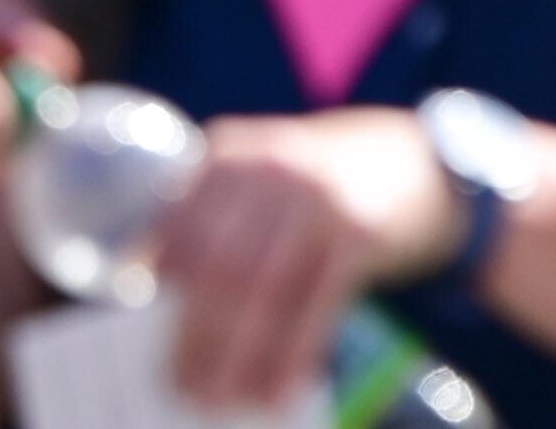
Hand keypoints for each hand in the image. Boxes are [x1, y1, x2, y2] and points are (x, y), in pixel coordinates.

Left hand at [149, 109, 457, 412]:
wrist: (422, 164)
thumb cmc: (323, 183)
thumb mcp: (265, 176)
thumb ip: (218, 216)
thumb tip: (161, 285)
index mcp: (232, 154)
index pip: (183, 223)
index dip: (157, 277)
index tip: (133, 325)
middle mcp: (270, 169)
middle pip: (219, 264)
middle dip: (196, 333)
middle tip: (181, 388)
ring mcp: (317, 199)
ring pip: (264, 291)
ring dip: (239, 355)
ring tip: (219, 401)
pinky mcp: (360, 234)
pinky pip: (316, 305)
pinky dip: (292, 354)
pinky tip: (277, 391)